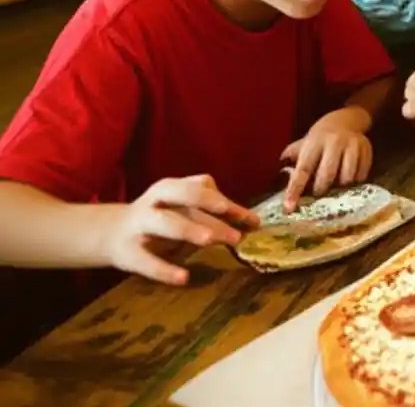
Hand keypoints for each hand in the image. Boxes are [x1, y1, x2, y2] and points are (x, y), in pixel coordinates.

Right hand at [101, 175, 258, 284]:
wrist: (110, 234)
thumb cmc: (161, 219)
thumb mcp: (185, 210)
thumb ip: (215, 214)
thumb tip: (253, 223)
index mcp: (171, 188)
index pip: (201, 188)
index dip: (227, 203)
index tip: (252, 221)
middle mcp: (155, 202)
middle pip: (183, 197)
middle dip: (210, 210)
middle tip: (235, 233)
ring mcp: (139, 225)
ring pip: (163, 222)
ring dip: (187, 229)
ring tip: (209, 241)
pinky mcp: (128, 252)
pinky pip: (146, 260)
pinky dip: (164, 269)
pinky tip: (184, 277)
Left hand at [281, 107, 373, 210]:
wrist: (346, 120)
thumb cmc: (320, 138)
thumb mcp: (304, 144)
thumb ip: (292, 160)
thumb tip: (279, 181)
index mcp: (314, 142)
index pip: (303, 169)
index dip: (295, 190)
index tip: (289, 207)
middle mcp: (335, 142)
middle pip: (327, 175)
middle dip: (320, 190)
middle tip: (318, 192)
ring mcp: (353, 145)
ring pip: (347, 178)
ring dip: (340, 187)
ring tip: (336, 184)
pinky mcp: (367, 150)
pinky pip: (362, 176)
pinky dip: (355, 182)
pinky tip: (349, 177)